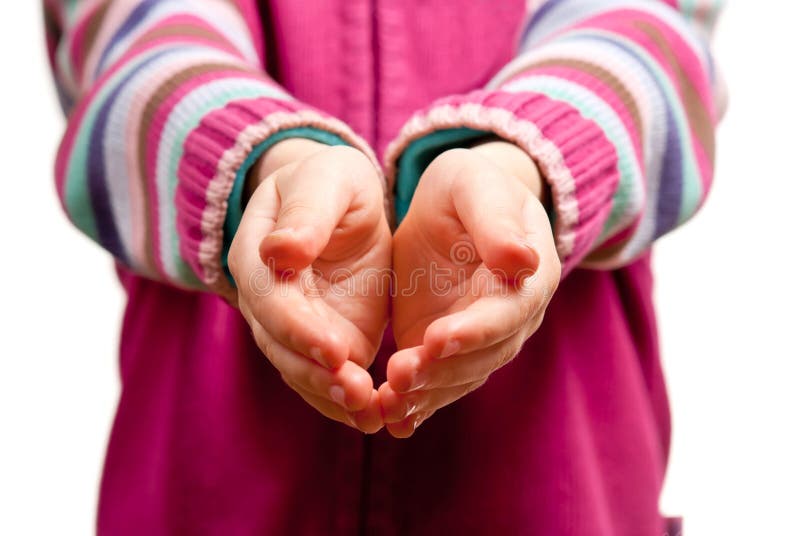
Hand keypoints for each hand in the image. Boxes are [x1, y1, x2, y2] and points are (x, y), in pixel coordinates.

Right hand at [229, 139, 390, 432]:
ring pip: (301, 370)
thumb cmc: (332, 183)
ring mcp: (292, 325)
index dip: (298, 328)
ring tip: (371, 414)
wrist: (341, 204)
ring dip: (333, 397)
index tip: (337, 351)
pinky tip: (376, 415)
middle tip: (359, 396)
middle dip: (317, 375)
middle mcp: (266, 299)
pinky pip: (327, 378)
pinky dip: (347, 401)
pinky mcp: (323, 340)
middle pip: (280, 346)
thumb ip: (307, 212)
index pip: (269, 299)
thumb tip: (279, 250)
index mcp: (256, 256)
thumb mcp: (327, 182)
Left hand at [380, 141, 560, 437]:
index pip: (507, 311)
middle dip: (442, 370)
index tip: (435, 340)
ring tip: (388, 404)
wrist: (457, 209)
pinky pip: (441, 384)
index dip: (475, 330)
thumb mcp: (476, 187)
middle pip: (485, 355)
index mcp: (529, 274)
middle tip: (398, 376)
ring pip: (462, 377)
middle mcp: (514, 316)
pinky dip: (418, 404)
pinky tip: (391, 419)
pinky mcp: (451, 351)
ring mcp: (484, 339)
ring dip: (427, 394)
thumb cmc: (468, 188)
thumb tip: (523, 262)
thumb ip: (496, 220)